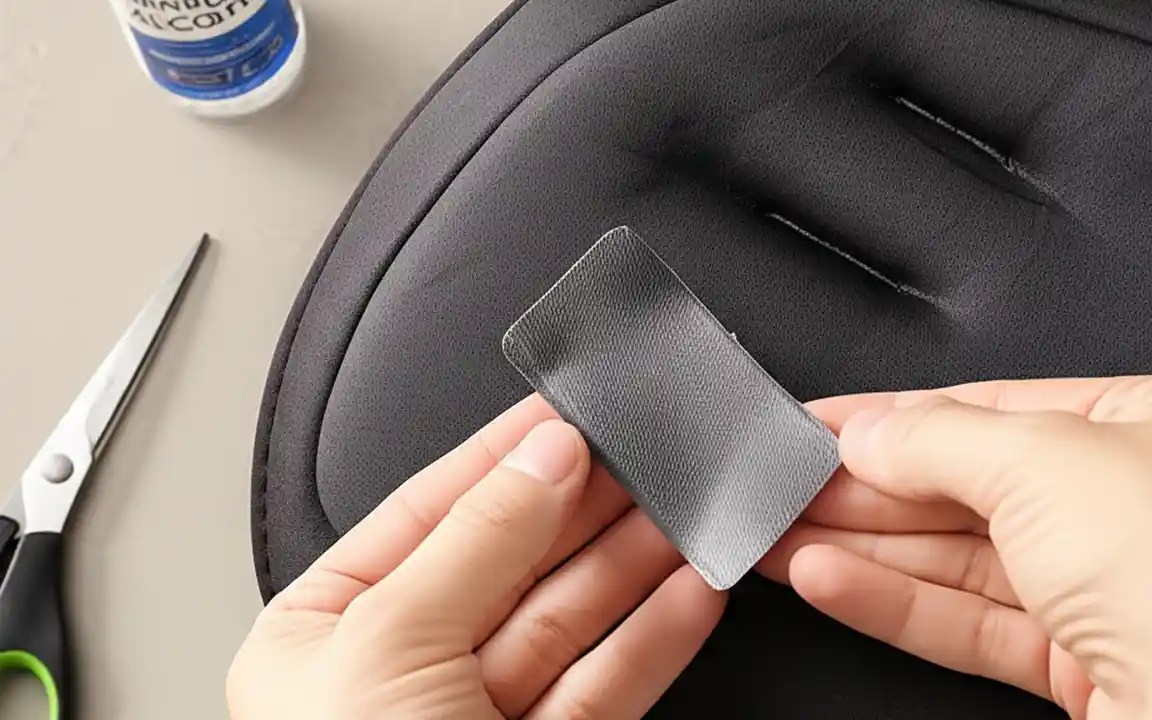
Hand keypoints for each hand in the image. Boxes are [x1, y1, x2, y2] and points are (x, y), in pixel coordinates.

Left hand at [228, 395, 724, 718]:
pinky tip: (693, 589)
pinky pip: (606, 685)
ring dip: (634, 562)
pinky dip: (655, 637)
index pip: (429, 511)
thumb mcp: (391, 648)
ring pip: (569, 619)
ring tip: (688, 509)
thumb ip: (476, 540)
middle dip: (583, 503)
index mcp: (327, 630)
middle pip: (511, 559)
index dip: (503, 455)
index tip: (569, 408)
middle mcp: (402, 671)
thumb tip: (541, 454)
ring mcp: (478, 719)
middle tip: (645, 450)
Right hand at [760, 375, 1151, 719]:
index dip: (899, 415)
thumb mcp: (1043, 459)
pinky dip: (895, 600)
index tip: (823, 424)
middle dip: (869, 486)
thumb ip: (938, 439)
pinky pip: (972, 621)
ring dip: (866, 547)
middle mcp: (1144, 505)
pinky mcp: (1088, 667)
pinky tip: (831, 581)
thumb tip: (869, 431)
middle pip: (972, 484)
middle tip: (790, 484)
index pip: (998, 407)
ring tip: (784, 535)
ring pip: (963, 559)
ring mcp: (1117, 591)